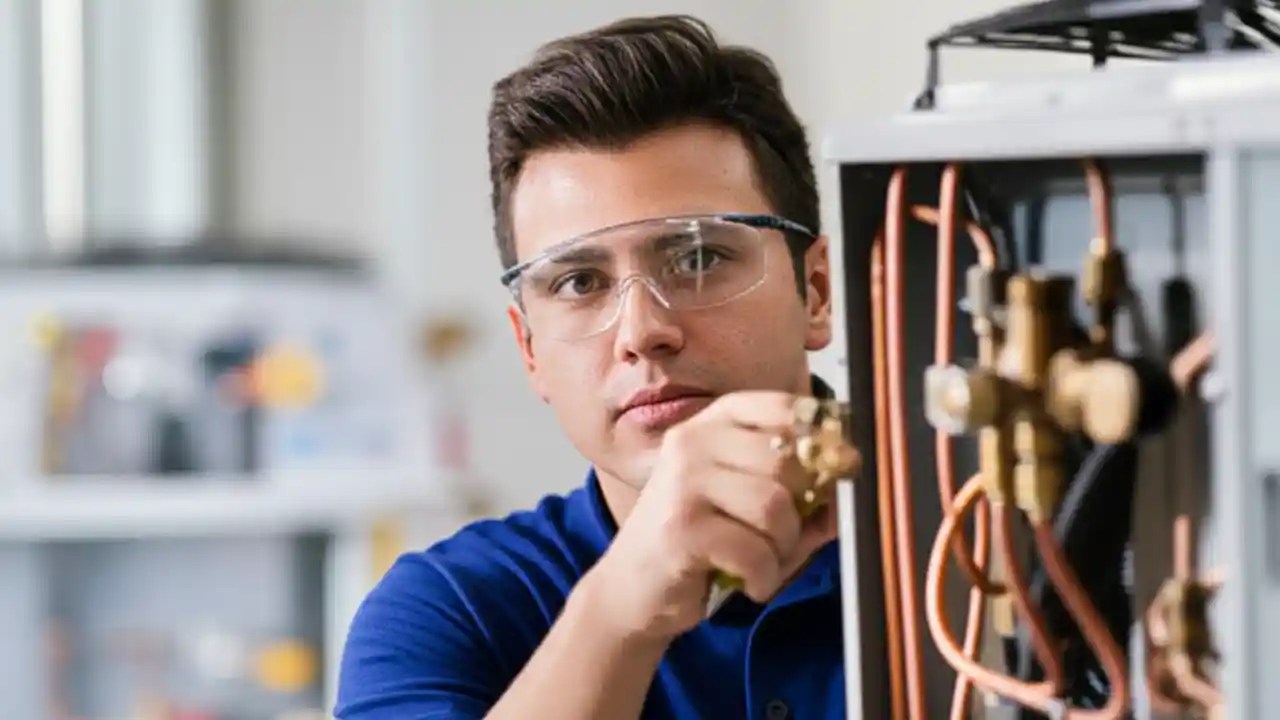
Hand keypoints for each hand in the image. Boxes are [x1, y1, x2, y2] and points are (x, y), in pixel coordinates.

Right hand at [585, 391, 838, 642]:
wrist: (634, 587)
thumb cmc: (701, 540)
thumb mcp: (750, 502)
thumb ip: (801, 489)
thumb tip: (849, 477)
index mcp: (715, 422)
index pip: (786, 407)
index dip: (827, 435)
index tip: (844, 465)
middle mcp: (695, 441)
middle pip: (789, 460)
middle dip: (802, 511)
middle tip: (784, 539)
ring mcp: (683, 481)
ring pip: (775, 507)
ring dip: (782, 549)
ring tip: (763, 563)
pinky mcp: (681, 527)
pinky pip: (755, 551)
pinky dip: (763, 577)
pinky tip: (748, 582)